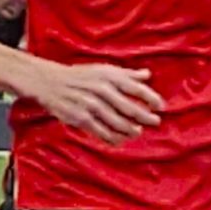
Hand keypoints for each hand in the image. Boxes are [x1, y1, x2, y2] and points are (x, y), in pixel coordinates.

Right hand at [28, 61, 162, 145]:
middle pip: (130, 108)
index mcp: (109, 77)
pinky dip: (113, 138)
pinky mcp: (80, 119)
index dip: (152, 99)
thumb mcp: (103, 69)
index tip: (161, 107)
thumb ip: (126, 74)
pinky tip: (120, 140)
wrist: (49, 82)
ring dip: (131, 130)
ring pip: (117, 123)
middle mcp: (101, 91)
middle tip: (155, 122)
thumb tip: (146, 75)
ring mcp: (90, 106)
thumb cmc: (78, 76)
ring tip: (137, 132)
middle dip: (145, 117)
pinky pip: (101, 132)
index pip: (137, 89)